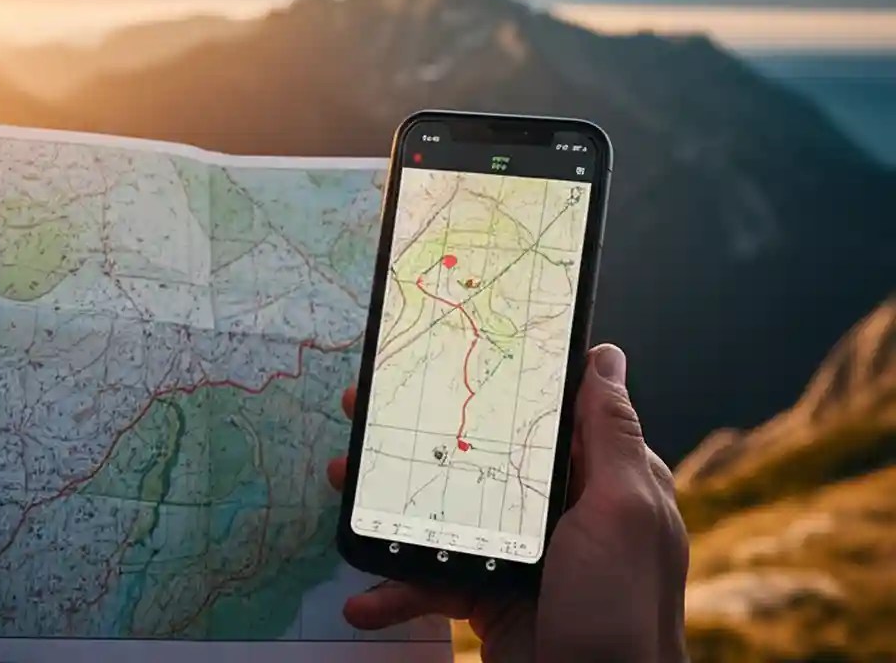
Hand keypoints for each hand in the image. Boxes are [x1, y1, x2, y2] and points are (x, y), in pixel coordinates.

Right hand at [330, 344, 688, 662]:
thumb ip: (610, 434)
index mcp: (598, 477)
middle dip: (416, 434)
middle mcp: (559, 509)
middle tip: (361, 410)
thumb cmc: (621, 611)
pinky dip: (396, 589)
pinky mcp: (490, 597)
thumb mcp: (623, 513)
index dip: (492, 382)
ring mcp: (520, 555)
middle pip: (478, 454)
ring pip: (445, 512)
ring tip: (340, 485)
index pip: (541, 412)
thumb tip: (604, 357)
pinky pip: (434, 580)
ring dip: (388, 504)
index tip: (436, 354)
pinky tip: (364, 599)